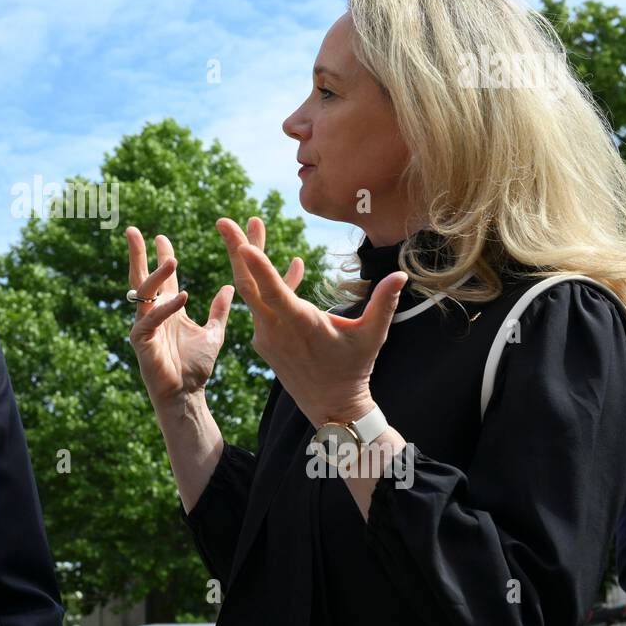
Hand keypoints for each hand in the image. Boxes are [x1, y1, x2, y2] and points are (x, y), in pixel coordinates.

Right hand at [125, 226, 233, 410]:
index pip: (164, 278)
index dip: (161, 256)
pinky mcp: (141, 342)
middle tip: (132, 230)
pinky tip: (180, 297)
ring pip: (144, 294)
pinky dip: (165, 308)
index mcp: (169, 309)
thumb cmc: (196, 367)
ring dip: (155, 275)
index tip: (160, 236)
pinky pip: (150, 320)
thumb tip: (229, 287)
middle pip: (142, 277)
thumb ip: (219, 311)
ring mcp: (144, 326)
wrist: (187, 395)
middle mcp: (154, 313)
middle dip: (137, 254)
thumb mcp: (214, 333)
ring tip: (171, 259)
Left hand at [215, 216, 407, 427]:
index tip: (243, 244)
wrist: (330, 405)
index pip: (275, 294)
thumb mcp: (373, 335)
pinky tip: (297, 267)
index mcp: (301, 326)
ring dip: (251, 259)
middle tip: (223, 220)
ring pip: (252, 292)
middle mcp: (276, 330)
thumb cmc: (355, 368)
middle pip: (249, 285)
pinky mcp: (264, 339)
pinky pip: (262, 305)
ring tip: (253, 225)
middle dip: (236, 249)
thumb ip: (384, 303)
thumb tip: (401, 275)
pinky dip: (272, 283)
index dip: (260, 268)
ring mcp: (266, 335)